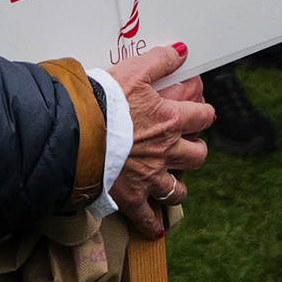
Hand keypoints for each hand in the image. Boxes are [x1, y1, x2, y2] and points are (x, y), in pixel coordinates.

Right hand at [107, 42, 210, 231]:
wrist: (77, 132)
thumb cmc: (103, 101)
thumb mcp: (134, 70)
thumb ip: (160, 60)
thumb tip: (181, 51)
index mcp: (169, 119)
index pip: (203, 116)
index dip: (204, 112)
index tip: (200, 110)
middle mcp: (165, 150)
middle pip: (197, 155)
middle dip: (196, 150)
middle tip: (189, 144)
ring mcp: (149, 176)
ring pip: (177, 189)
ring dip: (178, 187)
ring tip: (174, 181)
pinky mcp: (130, 196)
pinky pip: (146, 217)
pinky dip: (151, 225)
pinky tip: (156, 229)